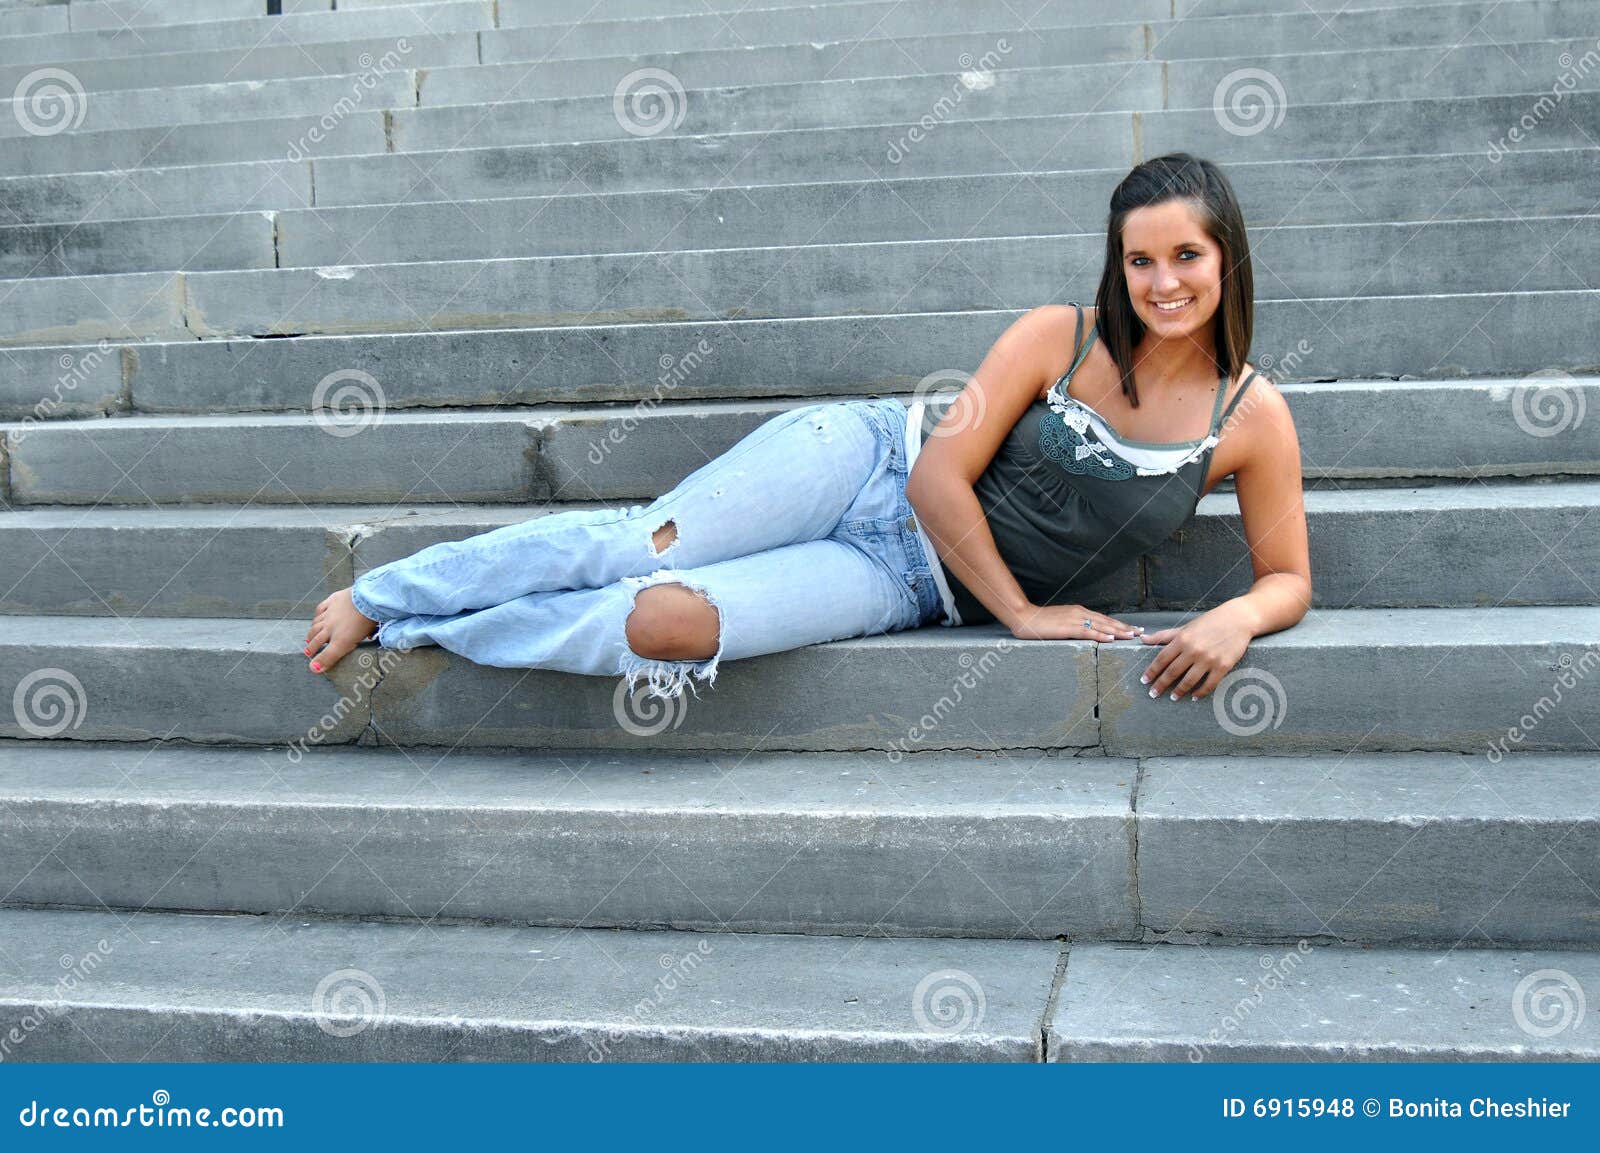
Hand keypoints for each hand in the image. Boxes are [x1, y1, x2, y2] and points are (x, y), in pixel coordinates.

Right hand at [1008, 602, 1144, 642]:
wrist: (1023, 617)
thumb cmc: (1038, 622)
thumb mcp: (1059, 622)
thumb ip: (1072, 626)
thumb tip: (1083, 633)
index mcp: (1078, 612)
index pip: (1103, 618)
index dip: (1118, 624)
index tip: (1132, 629)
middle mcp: (1079, 613)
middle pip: (1107, 621)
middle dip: (1124, 627)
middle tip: (1140, 632)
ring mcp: (1074, 619)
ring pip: (1101, 625)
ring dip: (1118, 631)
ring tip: (1132, 636)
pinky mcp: (1067, 628)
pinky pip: (1088, 632)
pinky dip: (1101, 635)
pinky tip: (1111, 638)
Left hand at [1137, 606, 1253, 700]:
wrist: (1238, 619)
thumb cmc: (1210, 622)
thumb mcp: (1186, 627)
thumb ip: (1164, 636)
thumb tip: (1143, 639)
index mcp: (1182, 639)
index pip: (1161, 659)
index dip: (1151, 671)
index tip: (1144, 681)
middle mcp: (1193, 650)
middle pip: (1172, 672)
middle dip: (1160, 685)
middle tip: (1153, 694)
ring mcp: (1209, 659)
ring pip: (1189, 681)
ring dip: (1179, 691)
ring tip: (1173, 697)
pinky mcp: (1223, 666)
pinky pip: (1209, 684)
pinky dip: (1200, 692)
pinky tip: (1194, 696)